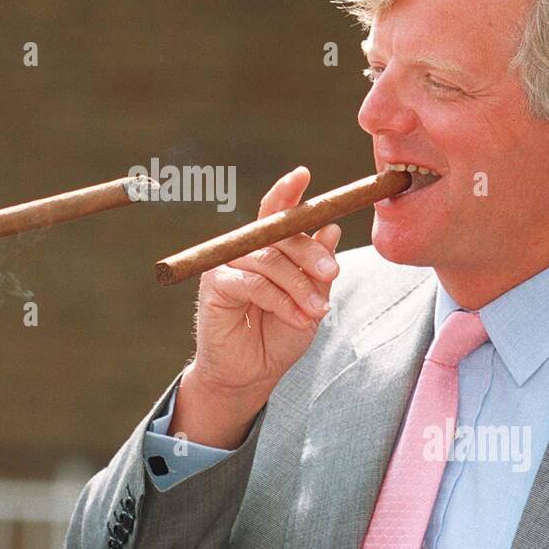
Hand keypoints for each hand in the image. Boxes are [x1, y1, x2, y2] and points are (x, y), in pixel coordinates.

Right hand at [171, 166, 341, 448]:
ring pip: (268, 260)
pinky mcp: (215, 287)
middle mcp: (244, 250)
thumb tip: (330, 229)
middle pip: (277, 233)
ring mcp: (226, 266)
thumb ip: (317, 268)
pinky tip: (297, 317)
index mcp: (267, 248)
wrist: (253, 374)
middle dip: (309, 251)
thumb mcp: (311, 299)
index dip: (286, 192)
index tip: (303, 174)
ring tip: (317, 311)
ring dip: (298, 285)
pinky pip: (253, 284)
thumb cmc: (279, 334)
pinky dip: (280, 300)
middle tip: (332, 272)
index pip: (275, 212)